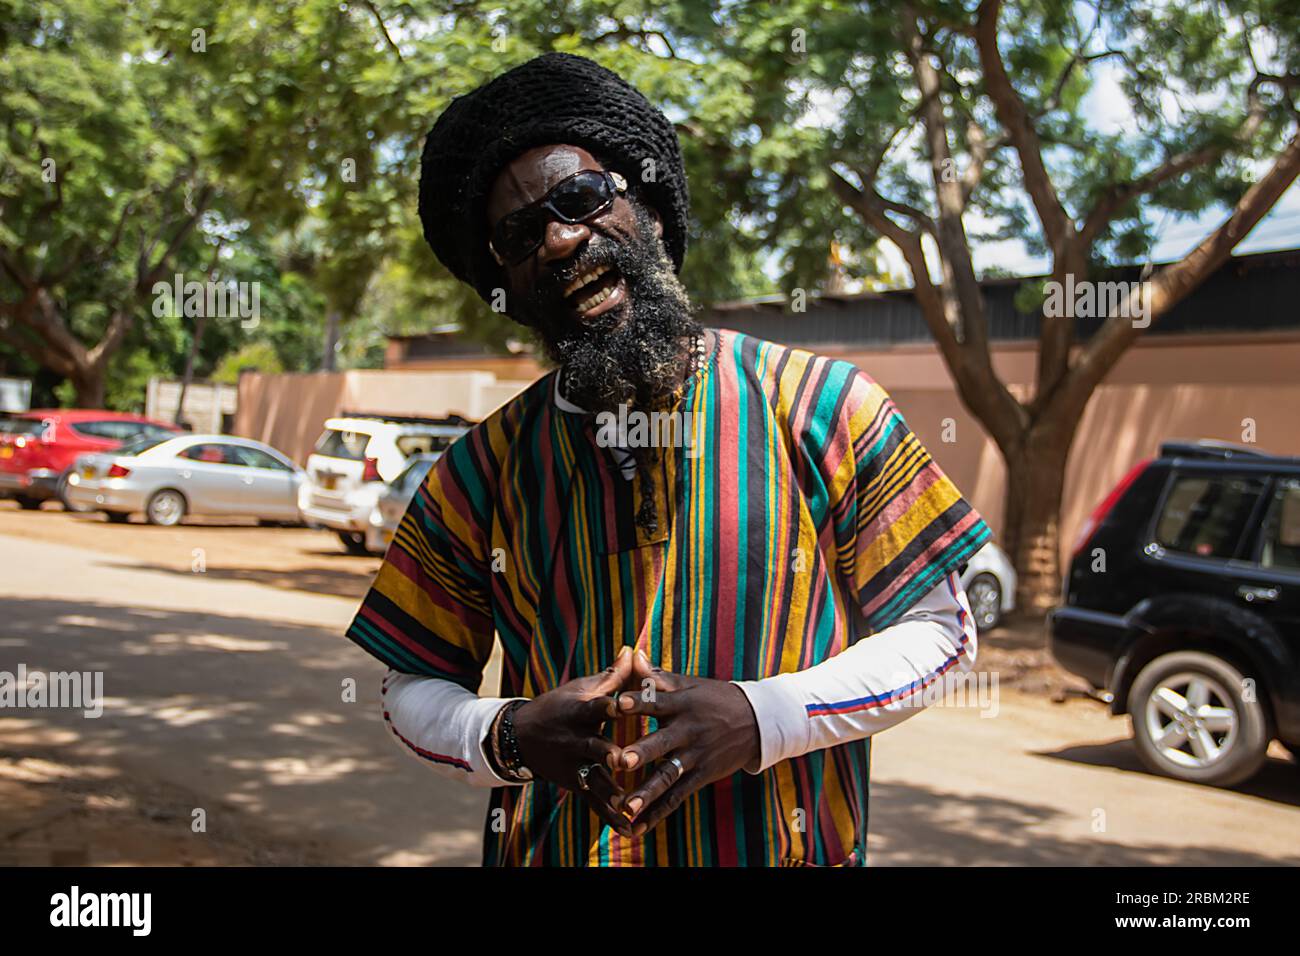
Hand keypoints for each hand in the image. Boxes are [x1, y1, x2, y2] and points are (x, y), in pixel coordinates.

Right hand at [511, 644, 634, 836]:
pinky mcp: (575, 784)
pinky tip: (630, 829)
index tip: (625, 705)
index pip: (596, 706)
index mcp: (579, 712)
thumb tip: (632, 650)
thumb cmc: (560, 706)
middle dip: (607, 754)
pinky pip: (594, 803)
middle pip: (593, 746)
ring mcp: (573, 765)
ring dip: (611, 792)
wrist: (520, 737)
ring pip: (594, 780)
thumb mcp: (580, 688)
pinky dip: (611, 817)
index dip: (610, 705)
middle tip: (624, 761)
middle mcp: (575, 740)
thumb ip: (611, 675)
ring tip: (629, 805)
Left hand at [612, 650, 760, 836]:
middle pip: (661, 743)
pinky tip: (637, 827)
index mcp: (681, 703)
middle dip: (640, 752)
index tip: (617, 704)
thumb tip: (631, 653)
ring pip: (668, 775)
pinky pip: (677, 797)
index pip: (656, 701)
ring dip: (647, 791)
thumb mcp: (689, 684)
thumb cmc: (714, 697)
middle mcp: (688, 731)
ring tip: (627, 806)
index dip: (637, 702)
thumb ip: (656, 675)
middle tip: (619, 760)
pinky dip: (658, 813)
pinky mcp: (701, 776)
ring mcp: (695, 756)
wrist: (757, 721)